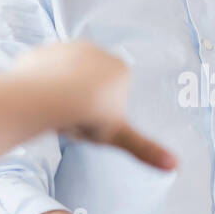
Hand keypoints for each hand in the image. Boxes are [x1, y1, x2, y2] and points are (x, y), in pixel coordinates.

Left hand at [12, 42, 175, 169]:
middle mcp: (96, 51)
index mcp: (120, 69)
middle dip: (82, 98)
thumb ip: (146, 149)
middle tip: (74, 118)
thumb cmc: (86, 116)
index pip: (113, 92)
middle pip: (89, 81)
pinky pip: (42, 69)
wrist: (46, 98)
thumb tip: (176, 166)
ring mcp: (68, 48)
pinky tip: (38, 97)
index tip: (93, 120)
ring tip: (55, 110)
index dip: (102, 110)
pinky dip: (40, 81)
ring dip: (61, 89)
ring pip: (66, 74)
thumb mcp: (119, 136)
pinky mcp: (43, 50)